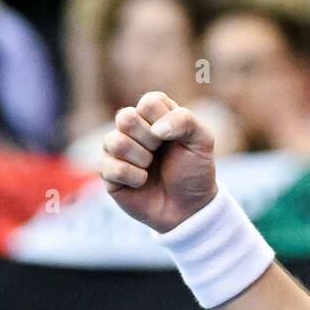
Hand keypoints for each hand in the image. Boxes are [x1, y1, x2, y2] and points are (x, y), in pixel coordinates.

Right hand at [100, 91, 217, 232]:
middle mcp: (132, 127)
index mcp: (155, 113)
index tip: (175, 137)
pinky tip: (143, 181)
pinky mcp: (107, 171)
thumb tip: (156, 128)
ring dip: (141, 159)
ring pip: (114, 141)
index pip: (149, 102)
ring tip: (150, 167)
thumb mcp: (202, 141)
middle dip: (149, 140)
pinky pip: (111, 167)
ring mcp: (117, 148)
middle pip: (125, 117)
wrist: (188, 207)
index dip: (163, 121)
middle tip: (160, 152)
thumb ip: (185, 121)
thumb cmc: (194, 170)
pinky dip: (134, 177)